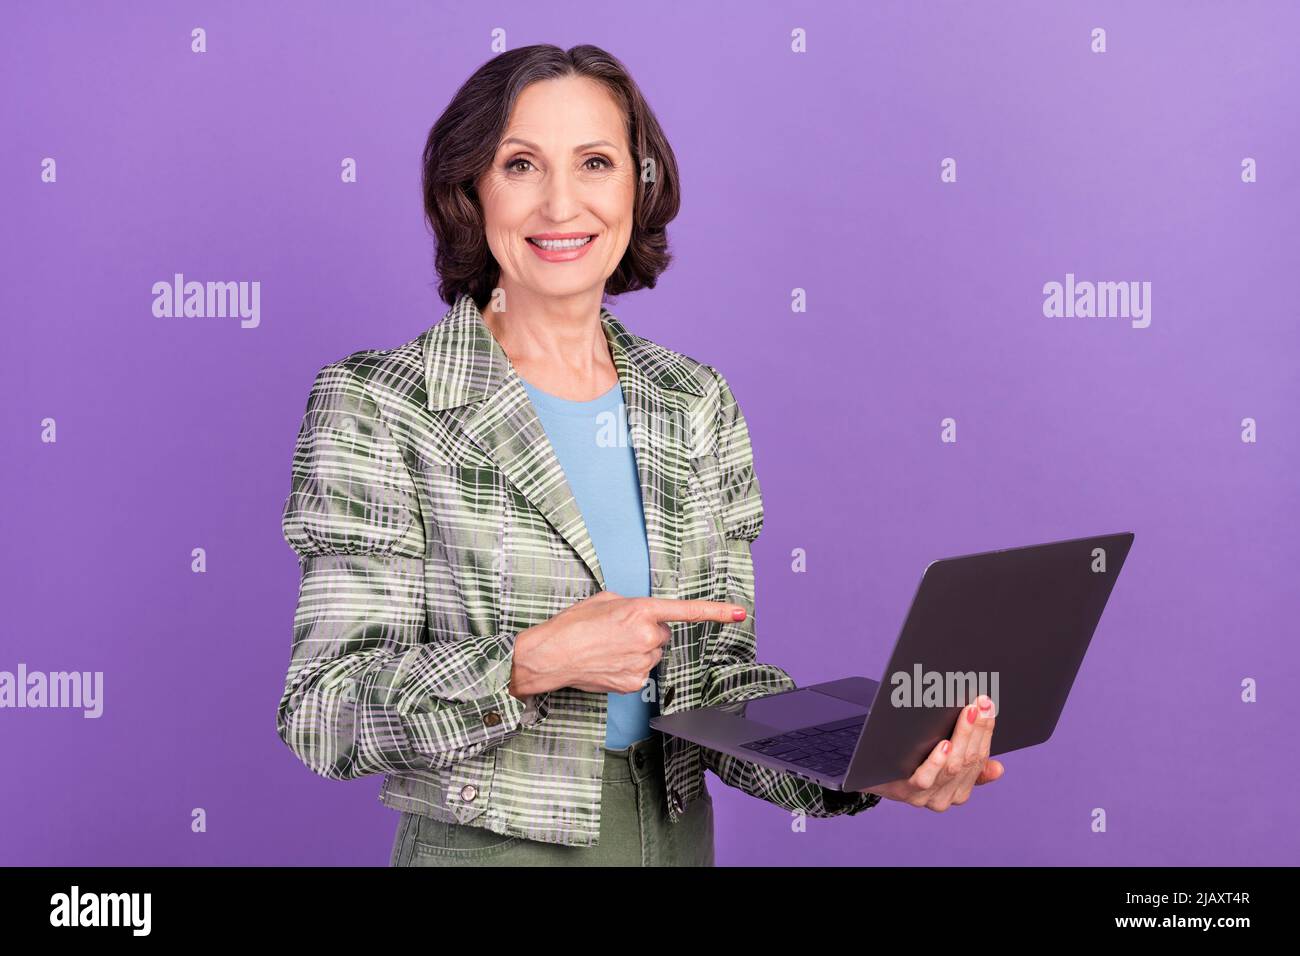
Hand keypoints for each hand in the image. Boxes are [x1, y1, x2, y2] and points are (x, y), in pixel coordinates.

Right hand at [509, 590, 746, 695]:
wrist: (550, 656)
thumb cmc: (572, 625)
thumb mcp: (605, 600)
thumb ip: (632, 604)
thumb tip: (641, 616)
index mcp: (641, 611)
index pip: (686, 611)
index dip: (717, 612)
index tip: (740, 613)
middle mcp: (647, 637)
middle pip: (663, 634)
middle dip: (647, 631)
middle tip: (618, 631)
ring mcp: (643, 663)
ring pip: (653, 654)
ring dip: (637, 650)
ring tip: (608, 648)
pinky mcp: (636, 683)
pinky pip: (642, 672)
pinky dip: (629, 667)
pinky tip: (608, 663)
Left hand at [861, 695, 1004, 810]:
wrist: (866, 776)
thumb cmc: (907, 762)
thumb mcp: (939, 760)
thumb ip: (968, 764)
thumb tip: (998, 769)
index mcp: (960, 789)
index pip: (980, 759)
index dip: (985, 731)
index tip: (987, 705)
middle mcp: (945, 797)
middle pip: (968, 761)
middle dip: (977, 730)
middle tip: (980, 704)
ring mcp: (925, 797)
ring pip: (952, 768)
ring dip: (962, 737)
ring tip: (967, 715)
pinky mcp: (904, 792)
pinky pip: (925, 779)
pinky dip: (937, 761)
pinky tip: (943, 744)